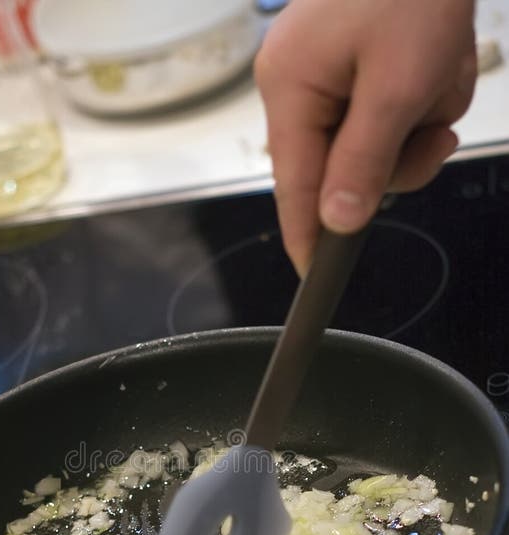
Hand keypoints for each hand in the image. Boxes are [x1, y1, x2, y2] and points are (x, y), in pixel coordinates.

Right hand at [254, 0, 476, 273]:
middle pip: (339, 168)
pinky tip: (434, 63)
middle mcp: (296, 83)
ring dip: (416, 124)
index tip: (316, 276)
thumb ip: (365, 162)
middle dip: (396, 158)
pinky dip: (417, 98)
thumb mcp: (400, 85)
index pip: (294, 189)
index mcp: (292, 90)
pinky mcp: (347, 59)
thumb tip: (337, 221)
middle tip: (433, 134)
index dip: (309, 237)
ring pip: (369, 140)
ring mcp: (321, 70)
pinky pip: (381, 108)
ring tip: (439, 77)